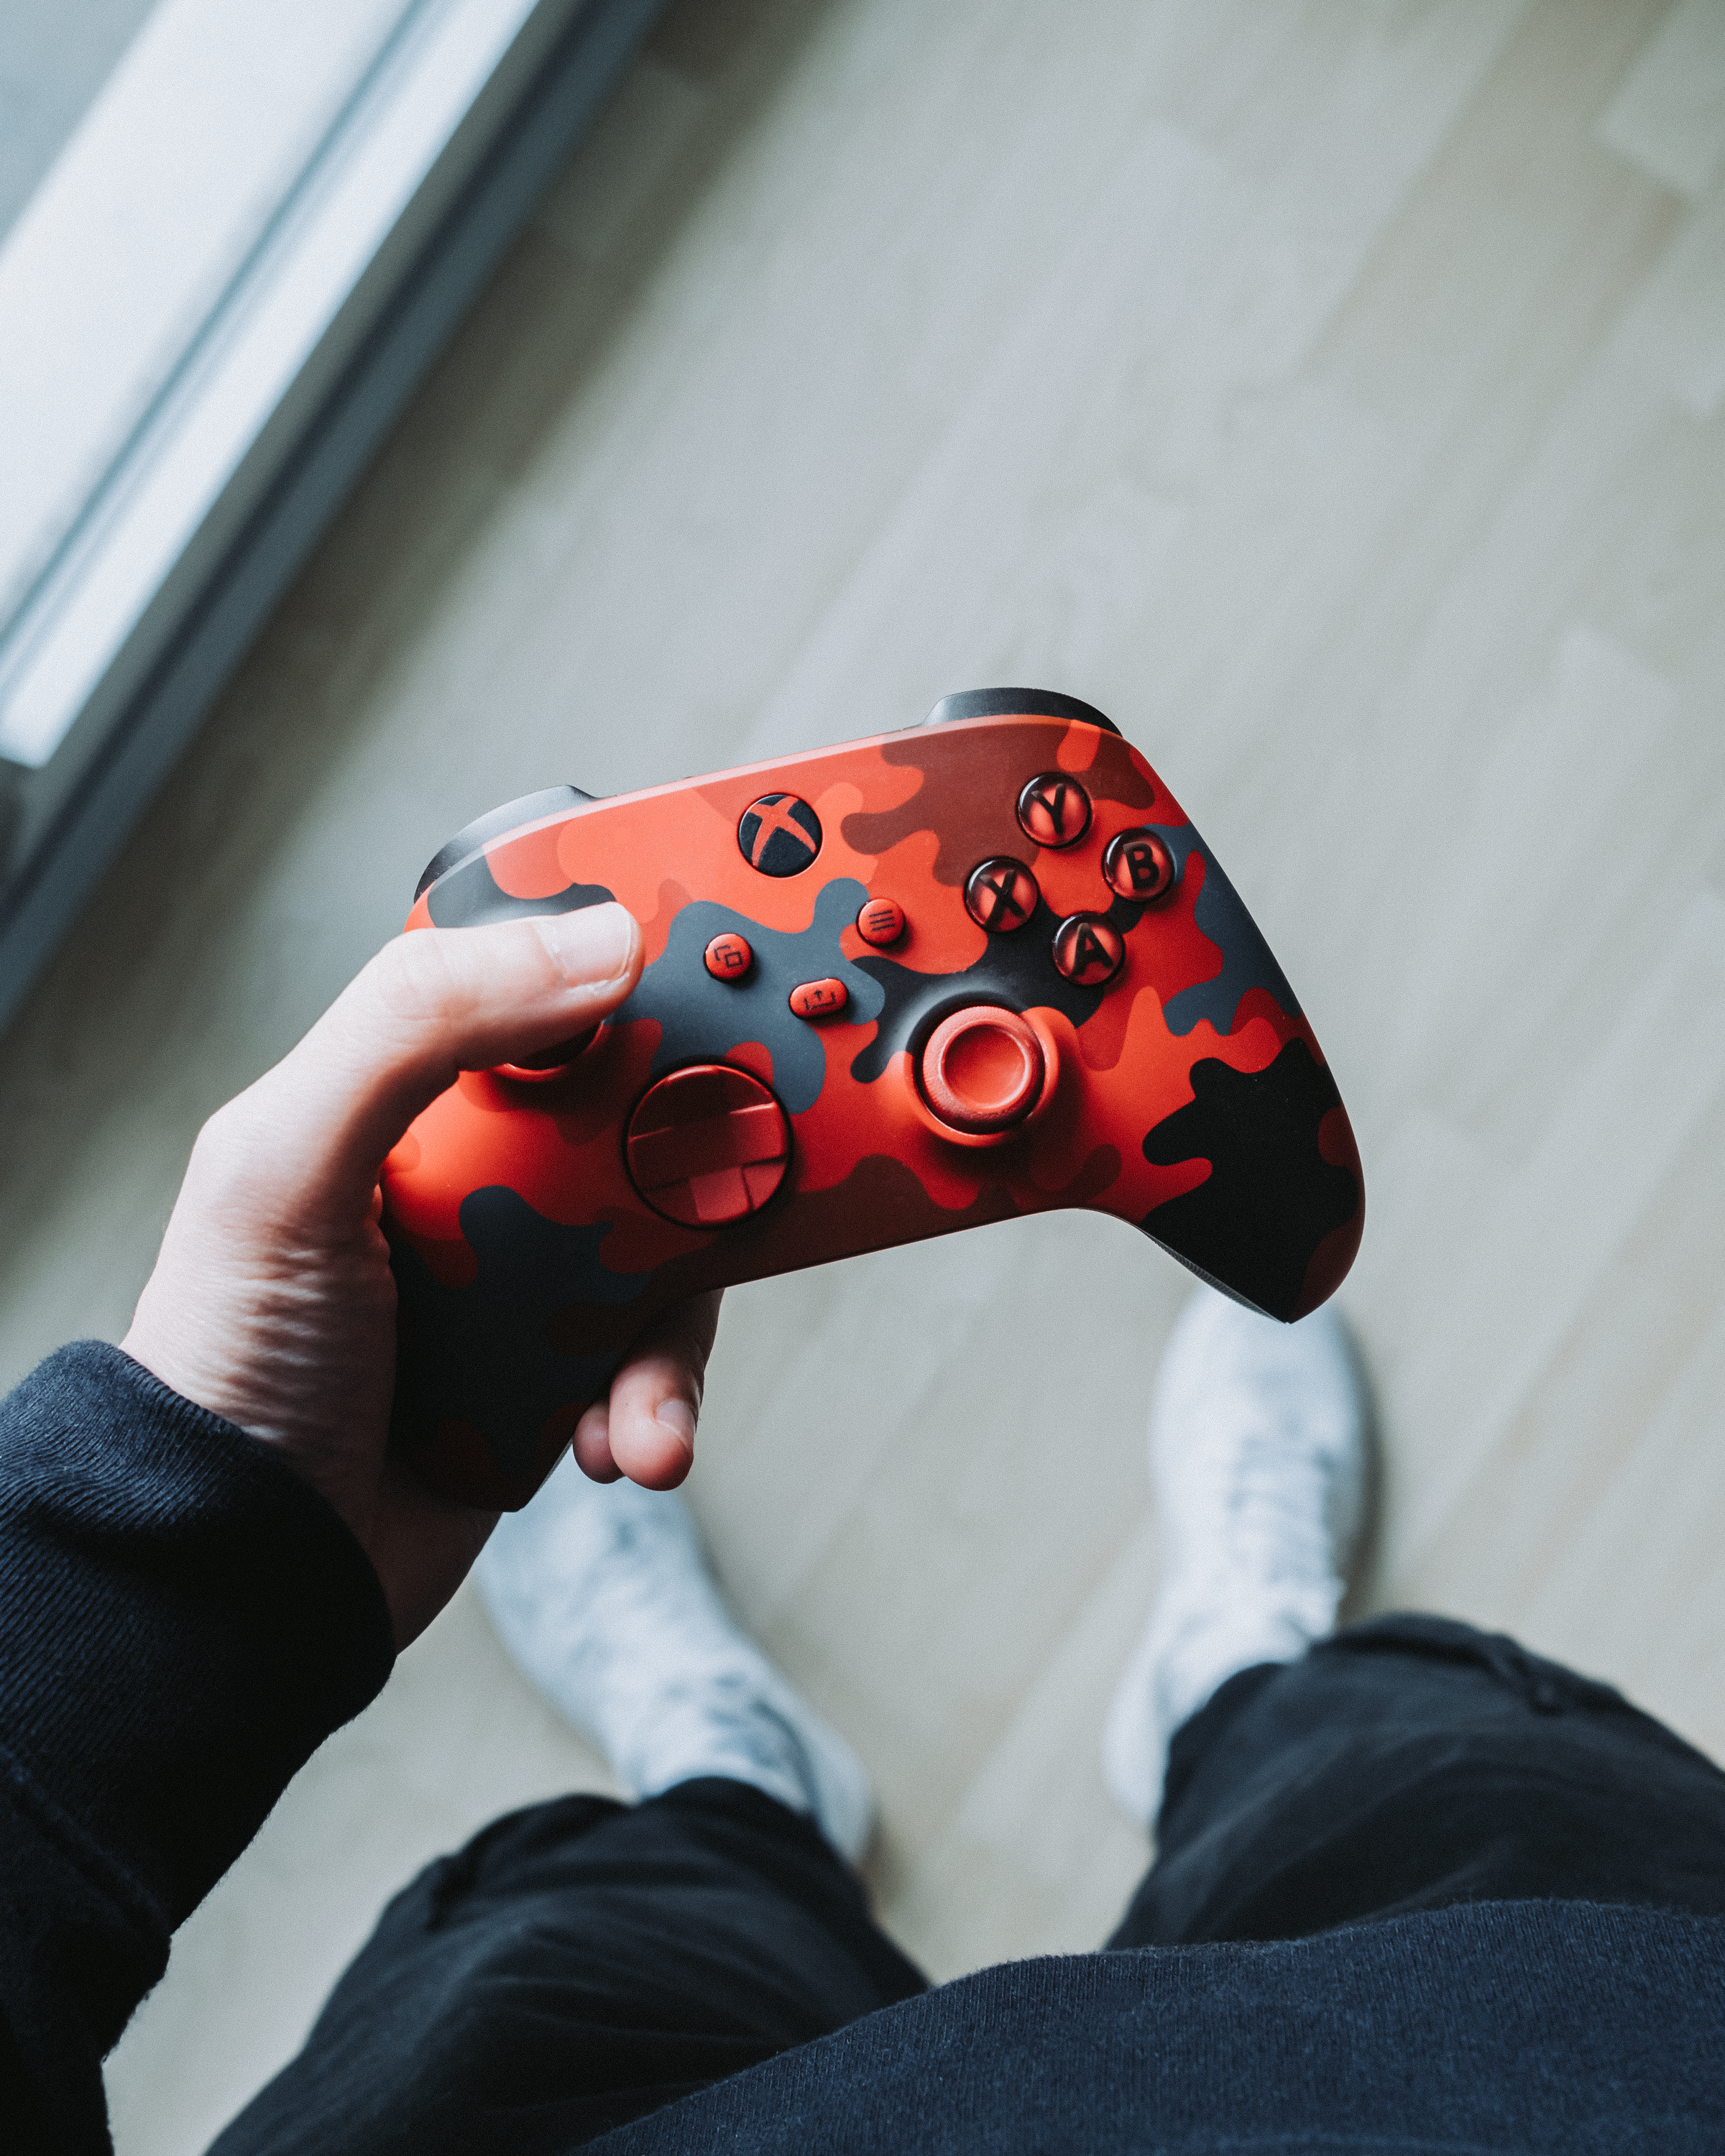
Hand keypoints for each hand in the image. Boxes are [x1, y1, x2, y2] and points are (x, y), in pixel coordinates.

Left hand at [123, 905, 721, 1646]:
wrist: (243, 1572)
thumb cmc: (229, 1363)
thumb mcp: (290, 1165)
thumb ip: (416, 1029)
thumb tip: (599, 942)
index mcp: (403, 1086)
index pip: (542, 980)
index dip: (640, 956)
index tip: (742, 941)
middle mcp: (472, 1166)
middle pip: (641, 1106)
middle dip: (704, 1146)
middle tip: (759, 1163)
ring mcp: (521, 1269)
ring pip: (668, 1239)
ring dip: (676, 1318)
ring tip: (634, 1393)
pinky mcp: (559, 1364)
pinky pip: (658, 1353)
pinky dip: (657, 1398)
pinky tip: (619, 1441)